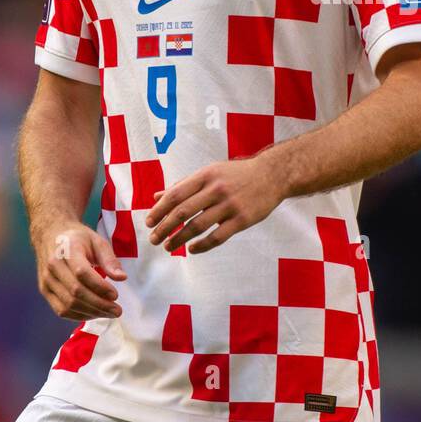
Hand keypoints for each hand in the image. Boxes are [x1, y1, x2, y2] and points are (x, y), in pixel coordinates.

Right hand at [32, 220, 127, 320]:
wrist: (50, 235)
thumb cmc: (77, 239)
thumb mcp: (97, 241)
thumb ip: (109, 259)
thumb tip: (122, 278)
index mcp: (66, 250)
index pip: (82, 273)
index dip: (100, 287)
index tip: (115, 295)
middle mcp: (52, 266)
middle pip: (75, 292)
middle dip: (99, 304)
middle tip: (117, 310)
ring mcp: (46, 280)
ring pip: (68, 304)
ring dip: (91, 313)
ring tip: (109, 313)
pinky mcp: (44, 291)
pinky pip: (61, 310)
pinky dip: (80, 315)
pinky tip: (95, 313)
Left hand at [145, 156, 284, 253]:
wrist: (272, 175)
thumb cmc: (237, 174)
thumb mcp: (210, 172)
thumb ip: (184, 185)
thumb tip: (157, 196)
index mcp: (206, 175)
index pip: (176, 194)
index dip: (159, 210)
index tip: (148, 222)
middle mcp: (216, 189)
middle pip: (183, 211)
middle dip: (164, 227)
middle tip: (153, 239)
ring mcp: (230, 205)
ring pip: (197, 226)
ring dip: (179, 239)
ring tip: (168, 246)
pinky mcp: (242, 219)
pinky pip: (217, 237)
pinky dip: (202, 245)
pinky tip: (191, 249)